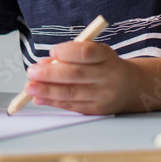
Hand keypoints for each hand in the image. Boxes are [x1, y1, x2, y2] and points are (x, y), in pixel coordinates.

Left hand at [24, 41, 138, 114]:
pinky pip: (72, 105)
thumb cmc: (104, 65)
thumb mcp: (94, 53)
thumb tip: (43, 64)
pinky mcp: (97, 109)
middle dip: (50, 74)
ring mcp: (103, 94)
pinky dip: (53, 102)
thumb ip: (69, 55)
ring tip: (30, 87)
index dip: (68, 52)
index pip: (87, 52)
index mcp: (106, 56)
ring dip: (47, 91)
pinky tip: (39, 98)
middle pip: (77, 74)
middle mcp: (107, 76)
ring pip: (72, 93)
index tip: (52, 52)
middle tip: (32, 72)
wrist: (130, 86)